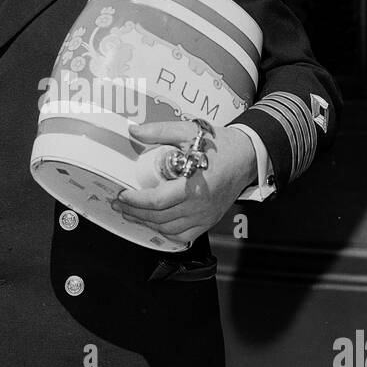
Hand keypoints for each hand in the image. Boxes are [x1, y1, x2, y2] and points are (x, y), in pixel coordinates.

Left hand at [114, 121, 256, 246]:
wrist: (247, 156)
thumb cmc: (220, 146)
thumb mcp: (189, 131)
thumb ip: (160, 131)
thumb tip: (134, 131)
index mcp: (194, 185)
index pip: (157, 201)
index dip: (135, 202)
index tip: (121, 196)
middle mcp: (200, 205)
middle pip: (159, 217)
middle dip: (134, 213)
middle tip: (118, 205)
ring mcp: (205, 216)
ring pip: (168, 229)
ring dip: (146, 223)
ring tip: (132, 214)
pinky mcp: (209, 221)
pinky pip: (183, 235)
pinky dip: (166, 232)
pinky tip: (155, 223)